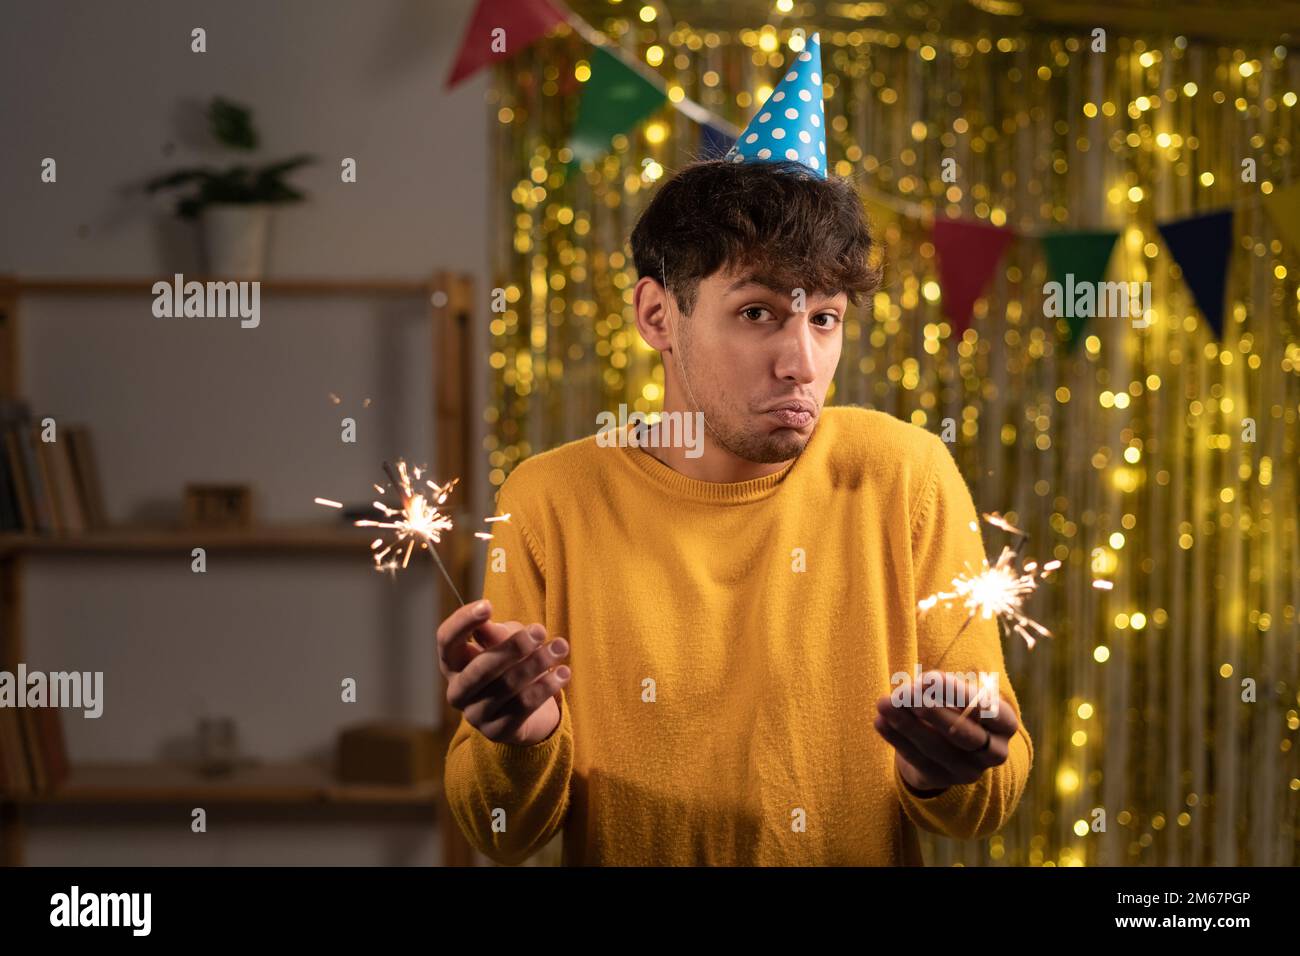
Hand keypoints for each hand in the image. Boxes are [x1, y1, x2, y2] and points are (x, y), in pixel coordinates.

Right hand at [437, 600, 570, 745]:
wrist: (528, 710)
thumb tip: (486, 623)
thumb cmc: (512, 664)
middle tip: (540, 631)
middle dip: (513, 647)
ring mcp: (475, 714)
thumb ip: (497, 633)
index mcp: (453, 663)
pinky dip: (545, 688)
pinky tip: (562, 673)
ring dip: (537, 664)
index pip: (447, 640)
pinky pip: (523, 707)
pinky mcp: (497, 731)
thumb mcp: (505, 642)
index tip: (488, 604)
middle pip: (481, 667)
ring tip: (560, 647)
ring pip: (507, 687)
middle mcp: (457, 690)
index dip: (463, 621)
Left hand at [872, 670, 1016, 795]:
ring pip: (935, 748)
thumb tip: (923, 684)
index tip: (929, 677)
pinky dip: (896, 739)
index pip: (990, 710)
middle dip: (932, 711)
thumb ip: (943, 687)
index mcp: (1004, 724)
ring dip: (906, 724)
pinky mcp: (941, 779)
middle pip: (963, 734)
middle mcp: (993, 752)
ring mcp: (968, 771)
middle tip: (905, 693)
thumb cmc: (956, 705)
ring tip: (884, 703)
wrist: (948, 742)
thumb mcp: (957, 693)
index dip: (958, 694)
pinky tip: (880, 721)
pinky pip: (916, 759)